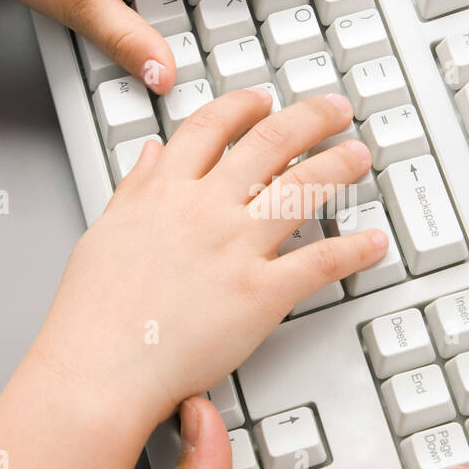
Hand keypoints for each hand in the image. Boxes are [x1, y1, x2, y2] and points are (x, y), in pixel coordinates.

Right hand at [30, 90, 384, 431]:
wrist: (101, 368)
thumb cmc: (95, 314)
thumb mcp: (105, 232)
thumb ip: (134, 189)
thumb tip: (150, 155)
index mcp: (165, 192)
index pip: (212, 127)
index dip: (243, 106)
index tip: (262, 100)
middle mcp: (206, 210)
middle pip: (271, 143)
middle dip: (311, 118)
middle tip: (333, 110)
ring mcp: (238, 248)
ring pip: (303, 188)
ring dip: (339, 166)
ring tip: (358, 155)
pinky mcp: (262, 293)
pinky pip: (321, 261)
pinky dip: (355, 249)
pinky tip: (373, 242)